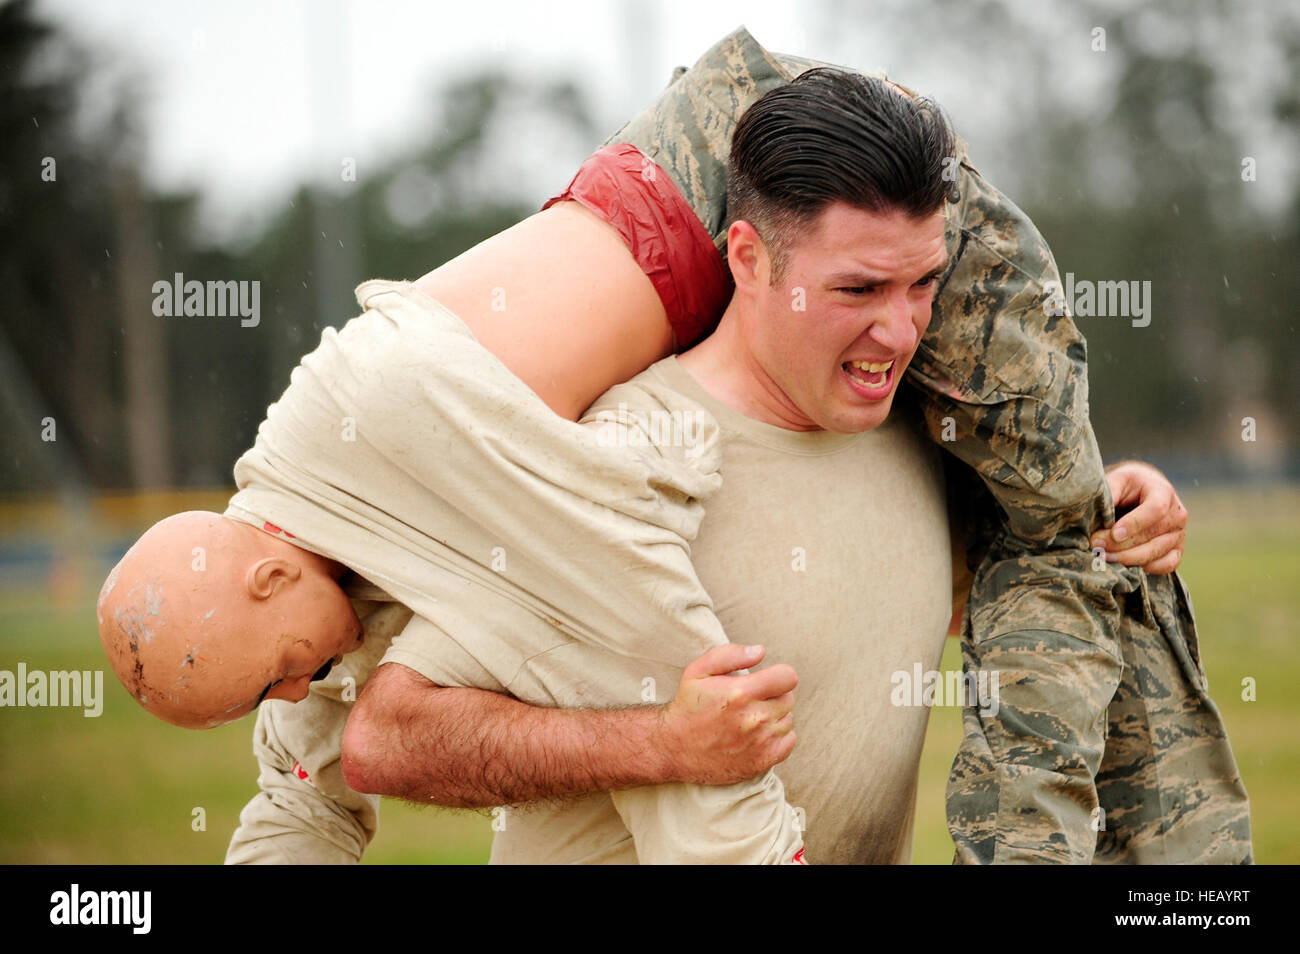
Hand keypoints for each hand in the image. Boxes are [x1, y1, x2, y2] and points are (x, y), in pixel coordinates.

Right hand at [659, 643, 797, 785]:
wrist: (674, 747)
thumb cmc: (689, 705)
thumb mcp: (699, 670)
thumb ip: (730, 654)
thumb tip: (760, 651)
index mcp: (742, 693)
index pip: (788, 677)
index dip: (778, 675)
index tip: (766, 680)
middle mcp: (755, 719)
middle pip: (788, 698)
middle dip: (773, 695)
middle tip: (751, 700)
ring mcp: (760, 742)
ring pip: (788, 720)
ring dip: (774, 717)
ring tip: (750, 718)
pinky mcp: (763, 761)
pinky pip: (789, 742)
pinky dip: (778, 737)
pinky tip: (759, 734)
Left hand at [1092, 460, 1187, 573]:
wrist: (1139, 495)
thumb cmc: (1125, 487)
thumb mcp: (1116, 481)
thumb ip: (1110, 492)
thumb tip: (1100, 511)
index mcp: (1163, 491)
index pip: (1156, 509)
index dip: (1135, 523)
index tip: (1114, 534)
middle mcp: (1176, 514)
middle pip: (1153, 534)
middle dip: (1122, 544)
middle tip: (1096, 546)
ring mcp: (1178, 534)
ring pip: (1157, 552)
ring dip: (1128, 558)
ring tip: (1103, 557)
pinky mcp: (1176, 551)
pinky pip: (1166, 565)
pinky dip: (1146, 569)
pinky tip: (1124, 566)